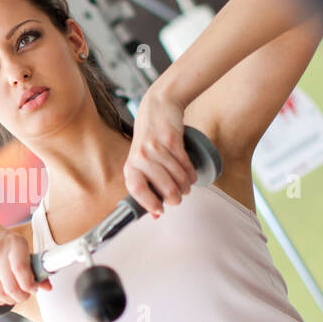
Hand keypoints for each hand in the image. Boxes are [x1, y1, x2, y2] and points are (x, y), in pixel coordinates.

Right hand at [0, 214, 50, 306]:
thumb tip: (47, 287)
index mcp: (15, 242)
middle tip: (24, 296)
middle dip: (21, 296)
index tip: (34, 289)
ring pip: (0, 291)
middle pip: (12, 286)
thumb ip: (31, 265)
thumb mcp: (14, 244)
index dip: (30, 286)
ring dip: (10, 299)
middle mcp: (0, 250)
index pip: (22, 270)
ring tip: (14, 298)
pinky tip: (2, 296)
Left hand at [125, 86, 197, 218]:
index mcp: (131, 166)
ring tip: (186, 186)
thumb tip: (155, 214)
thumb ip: (147, 186)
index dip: (148, 203)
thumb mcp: (142, 163)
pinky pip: (185, 164)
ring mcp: (156, 148)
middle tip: (179, 198)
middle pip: (163, 187)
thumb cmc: (150, 140)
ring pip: (177, 177)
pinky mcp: (171, 140)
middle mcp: (141, 158)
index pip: (136, 189)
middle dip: (175, 197)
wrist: (158, 107)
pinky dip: (190, 173)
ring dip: (185, 185)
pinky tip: (191, 175)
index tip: (160, 211)